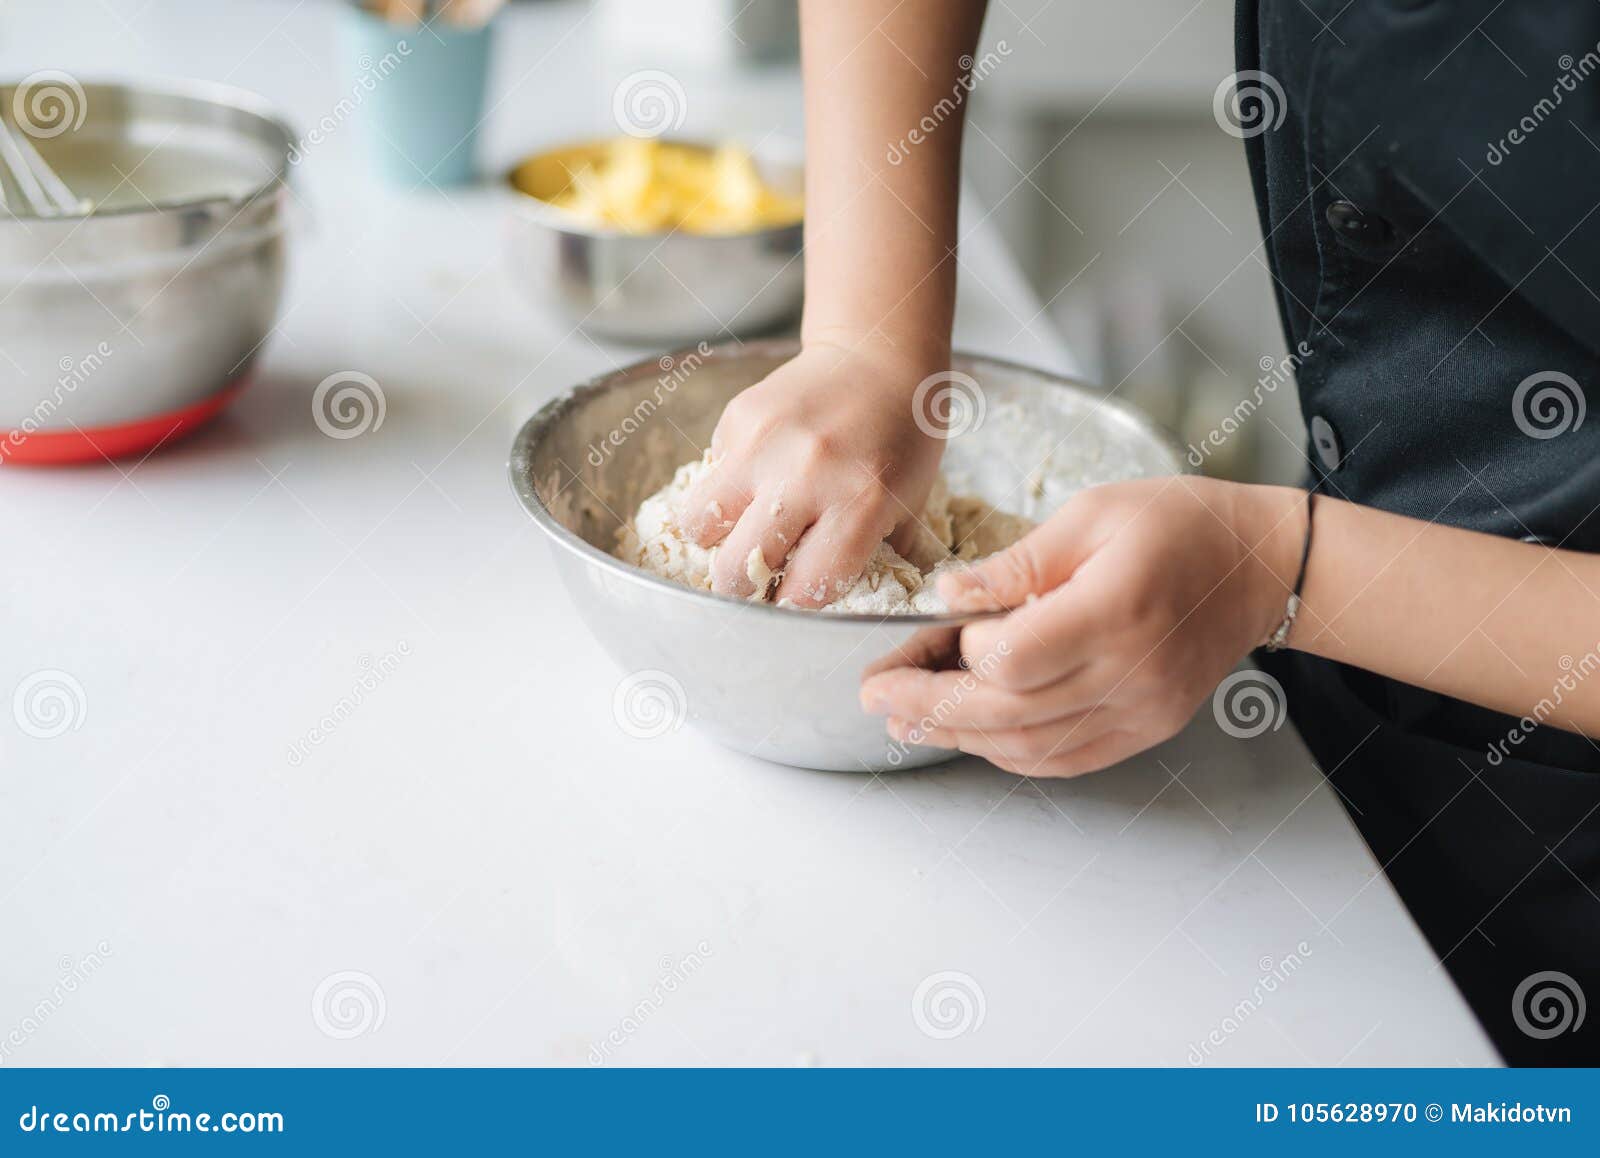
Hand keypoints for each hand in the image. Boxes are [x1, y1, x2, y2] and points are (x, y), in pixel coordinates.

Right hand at [681, 339, 947, 605]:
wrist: (877, 356)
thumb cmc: (901, 438)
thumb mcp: (907, 504)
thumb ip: (872, 556)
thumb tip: (832, 604)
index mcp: (861, 503)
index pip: (804, 590)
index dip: (796, 602)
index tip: (796, 595)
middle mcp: (807, 475)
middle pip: (737, 568)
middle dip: (742, 585)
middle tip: (755, 575)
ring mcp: (765, 444)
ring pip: (699, 524)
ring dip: (717, 536)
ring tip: (742, 527)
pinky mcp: (738, 418)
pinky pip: (709, 476)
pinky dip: (727, 485)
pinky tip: (758, 471)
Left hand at [858, 476, 1305, 776]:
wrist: (1258, 566)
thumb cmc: (1177, 524)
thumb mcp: (1091, 514)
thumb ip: (1017, 563)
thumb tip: (949, 596)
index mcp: (1114, 611)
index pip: (1013, 660)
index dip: (963, 650)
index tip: (941, 626)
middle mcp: (1130, 674)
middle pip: (1008, 713)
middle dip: (930, 706)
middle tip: (875, 693)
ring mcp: (1141, 712)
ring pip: (1030, 746)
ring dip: (959, 736)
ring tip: (906, 720)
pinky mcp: (1146, 729)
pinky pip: (1065, 757)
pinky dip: (1009, 751)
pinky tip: (970, 734)